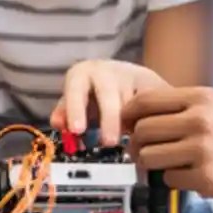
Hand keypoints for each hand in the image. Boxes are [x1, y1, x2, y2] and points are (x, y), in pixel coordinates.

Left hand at [49, 60, 168, 145]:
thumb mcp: (76, 101)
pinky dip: (149, 120)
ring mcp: (132, 74)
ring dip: (130, 125)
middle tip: (108, 142)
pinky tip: (148, 131)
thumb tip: (58, 124)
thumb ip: (65, 113)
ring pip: (131, 104)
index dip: (76, 110)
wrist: (126, 76)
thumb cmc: (94, 92)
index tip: (77, 129)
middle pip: (108, 95)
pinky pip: (152, 105)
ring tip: (130, 138)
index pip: (76, 90)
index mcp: (82, 74)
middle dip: (108, 120)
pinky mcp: (154, 82)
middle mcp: (107, 70)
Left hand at [121, 87, 212, 207]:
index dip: (129, 116)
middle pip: (141, 131)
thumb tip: (141, 120)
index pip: (144, 101)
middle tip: (146, 154)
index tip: (129, 127)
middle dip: (138, 146)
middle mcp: (199, 119)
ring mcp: (202, 149)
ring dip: (154, 166)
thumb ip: (183, 111)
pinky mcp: (207, 178)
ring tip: (172, 167)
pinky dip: (177, 182)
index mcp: (200, 97)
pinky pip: (170, 180)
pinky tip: (197, 178)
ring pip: (149, 158)